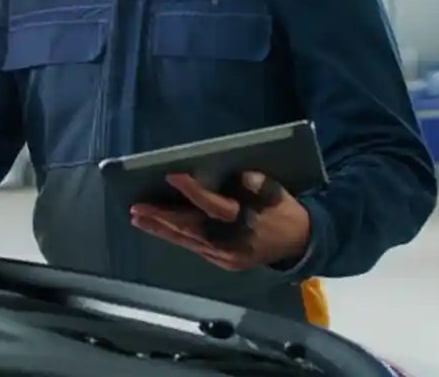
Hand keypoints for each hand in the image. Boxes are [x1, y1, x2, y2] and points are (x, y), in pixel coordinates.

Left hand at [130, 172, 310, 271]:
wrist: (301, 244)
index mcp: (244, 220)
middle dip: (161, 217)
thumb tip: (234, 175)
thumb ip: (254, 183)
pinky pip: (195, 248)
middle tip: (136, 208)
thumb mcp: (275, 190)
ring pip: (187, 241)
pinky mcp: (224, 263)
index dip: (191, 190)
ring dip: (161, 229)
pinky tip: (160, 230)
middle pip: (190, 228)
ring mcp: (226, 256)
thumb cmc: (283, 210)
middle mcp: (231, 242)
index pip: (211, 204)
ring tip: (138, 218)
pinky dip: (176, 238)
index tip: (170, 175)